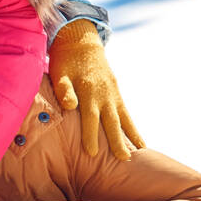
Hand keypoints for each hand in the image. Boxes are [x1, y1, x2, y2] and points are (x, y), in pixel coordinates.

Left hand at [48, 18, 144, 159]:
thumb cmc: (66, 61)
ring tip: (140, 152)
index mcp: (88, 90)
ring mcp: (112, 94)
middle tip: (123, 159)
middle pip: (111, 121)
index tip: (92, 153)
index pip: (89, 117)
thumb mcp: (60, 73)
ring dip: (131, 136)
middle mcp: (103, 94)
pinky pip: (126, 113)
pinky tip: (139, 141)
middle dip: (117, 140)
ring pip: (123, 118)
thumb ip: (64, 90)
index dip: (90, 134)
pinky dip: (132, 127)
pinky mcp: (116, 93)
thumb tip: (69, 105)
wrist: (81, 42)